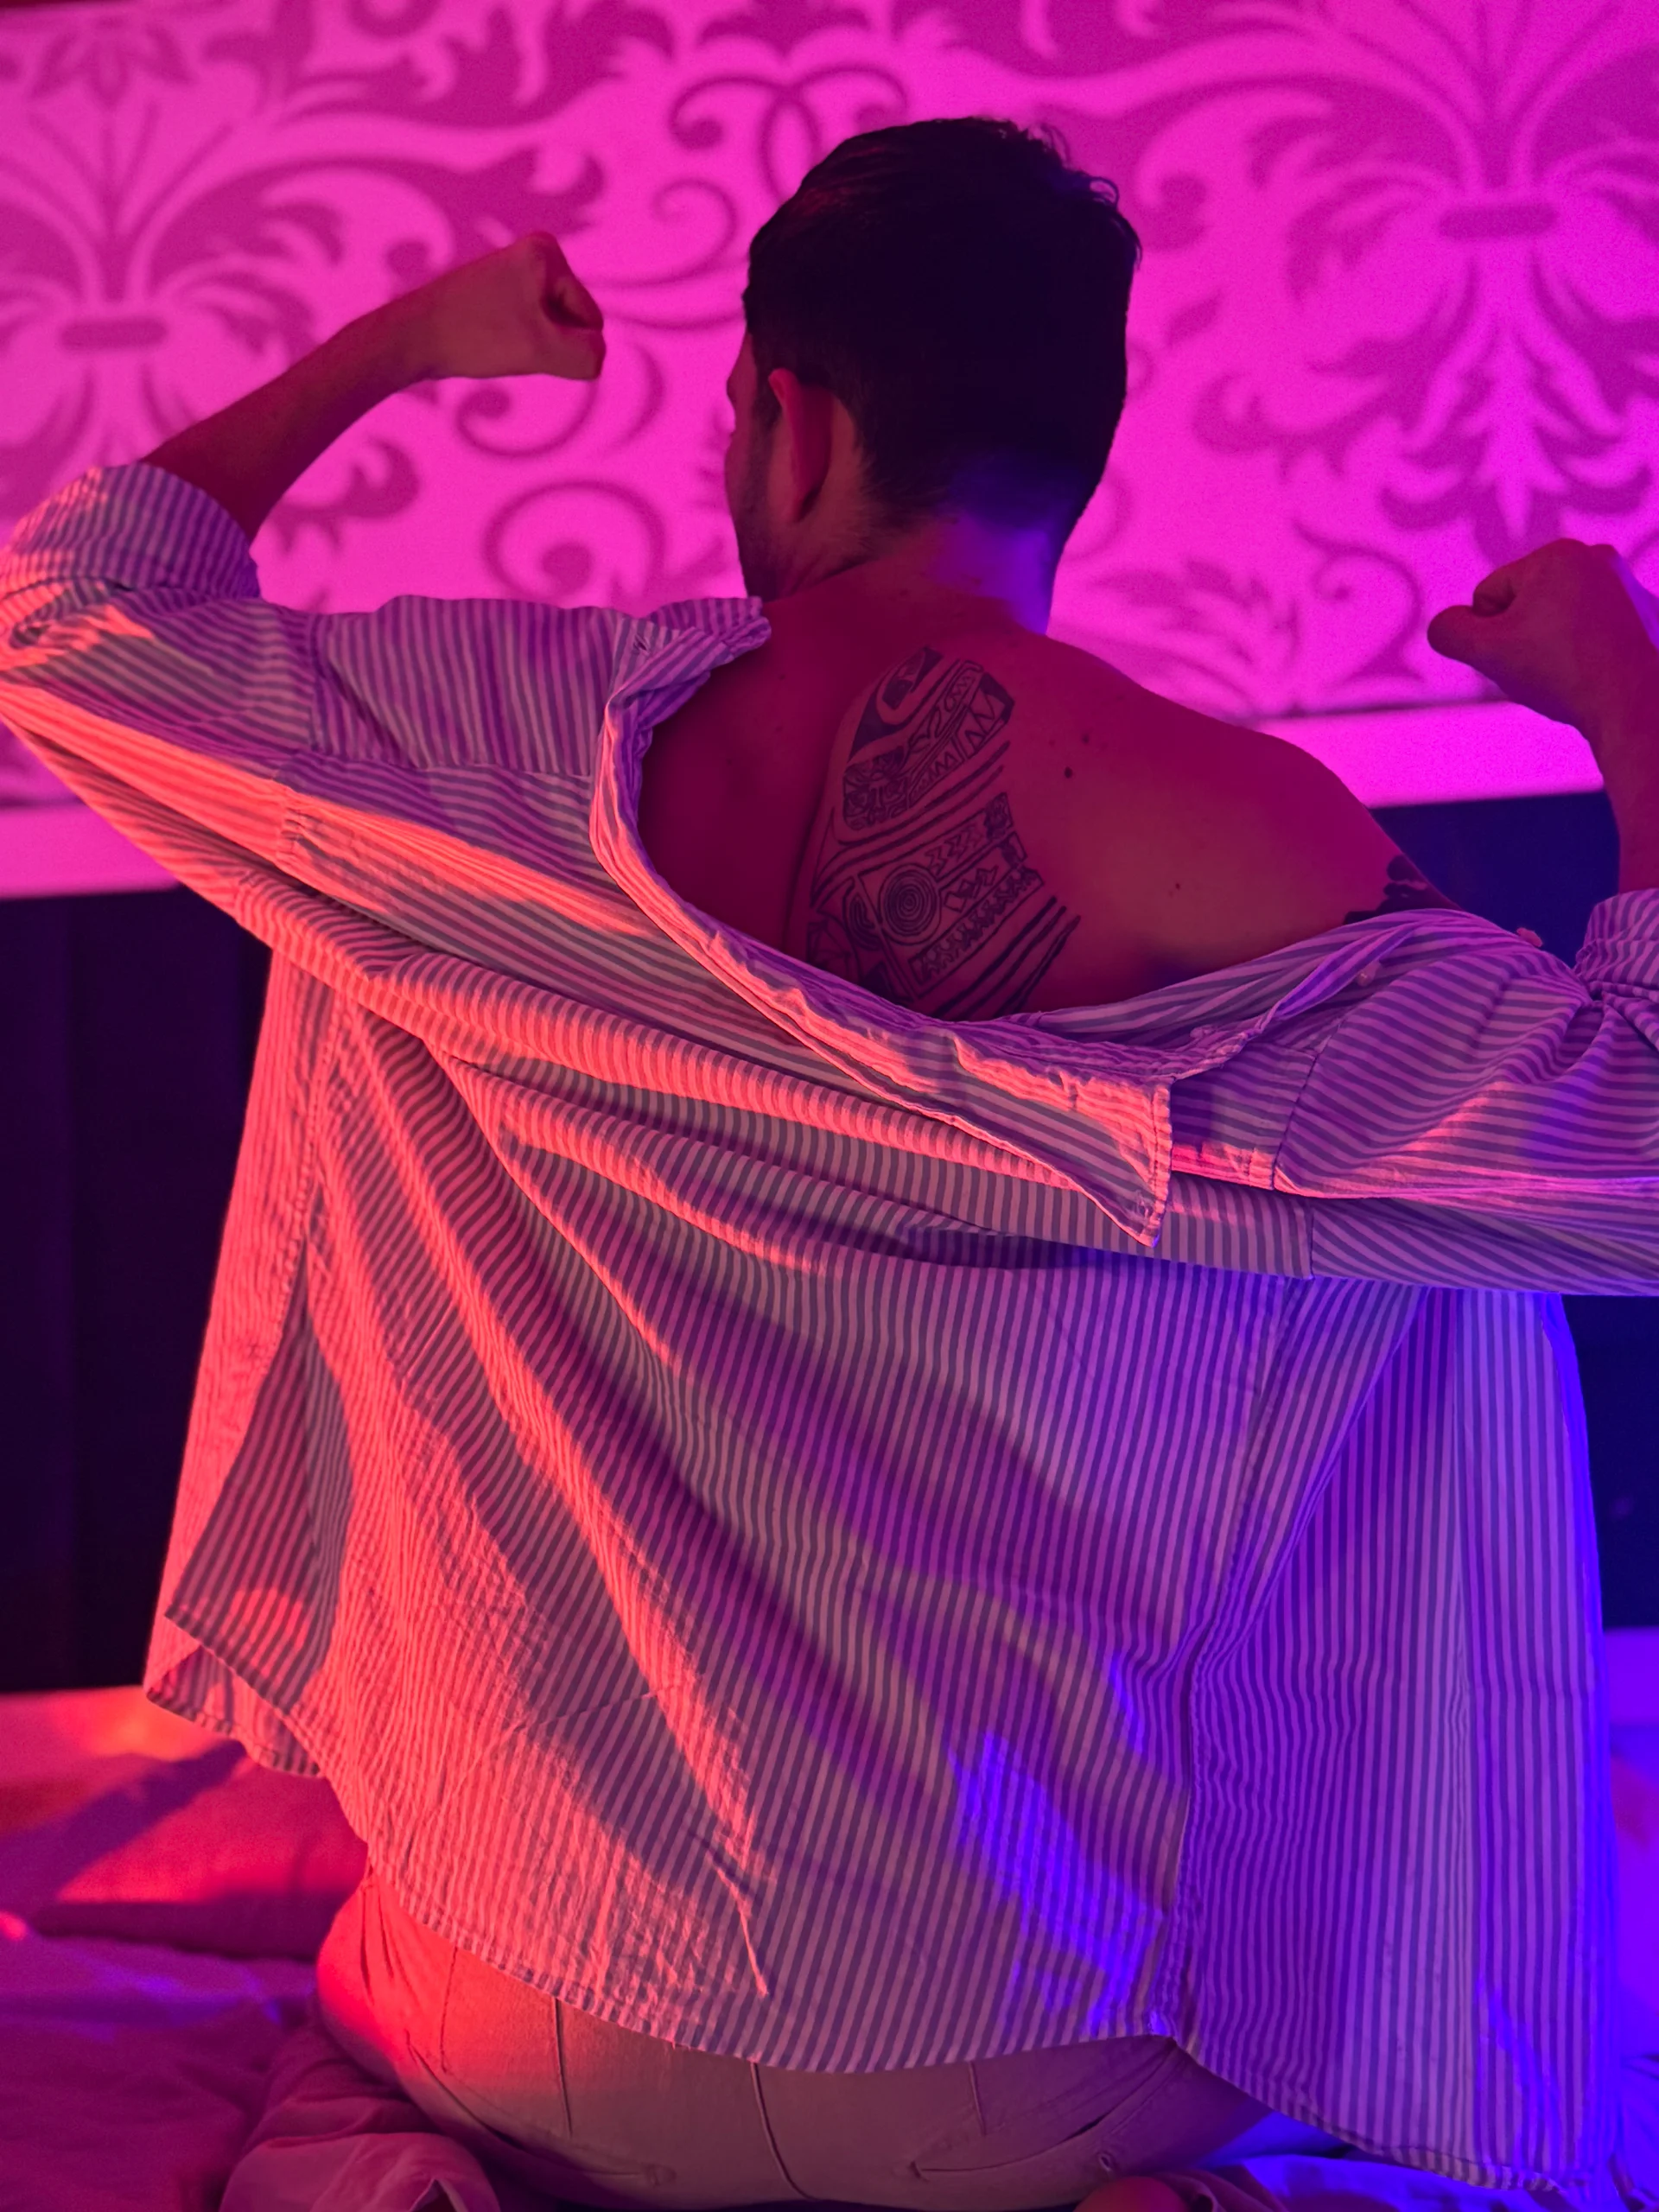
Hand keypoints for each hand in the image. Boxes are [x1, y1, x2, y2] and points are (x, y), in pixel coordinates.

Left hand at [388, 233, 604, 383]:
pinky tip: (489, 340)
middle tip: (506, 339)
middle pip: (573, 322)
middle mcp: (534, 252)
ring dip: (533, 347)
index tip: (519, 335)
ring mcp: (515, 271)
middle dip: (549, 342)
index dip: (562, 344)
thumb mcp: (543, 351)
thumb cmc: (475, 338)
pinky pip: (531, 329)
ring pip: (552, 330)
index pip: (591, 322)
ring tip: (496, 340)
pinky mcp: (500, 291)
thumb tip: (597, 356)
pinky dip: (518, 345)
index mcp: (548, 253)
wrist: (411, 337)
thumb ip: (587, 355)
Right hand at [1427, 538, 1658, 739]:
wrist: (1635, 704)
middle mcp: (1597, 557)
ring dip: (1552, 646)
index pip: (1489, 596)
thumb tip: (1445, 625)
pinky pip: (1592, 630)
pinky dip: (1586, 651)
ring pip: (1559, 619)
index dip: (1490, 636)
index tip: (1522, 656)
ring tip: (1570, 672)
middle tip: (1544, 668)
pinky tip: (1595, 673)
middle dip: (1523, 637)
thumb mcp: (1486, 653)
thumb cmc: (1561, 673)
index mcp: (1556, 555)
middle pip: (1525, 604)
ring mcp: (1626, 584)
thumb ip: (1448, 632)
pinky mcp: (1645, 614)